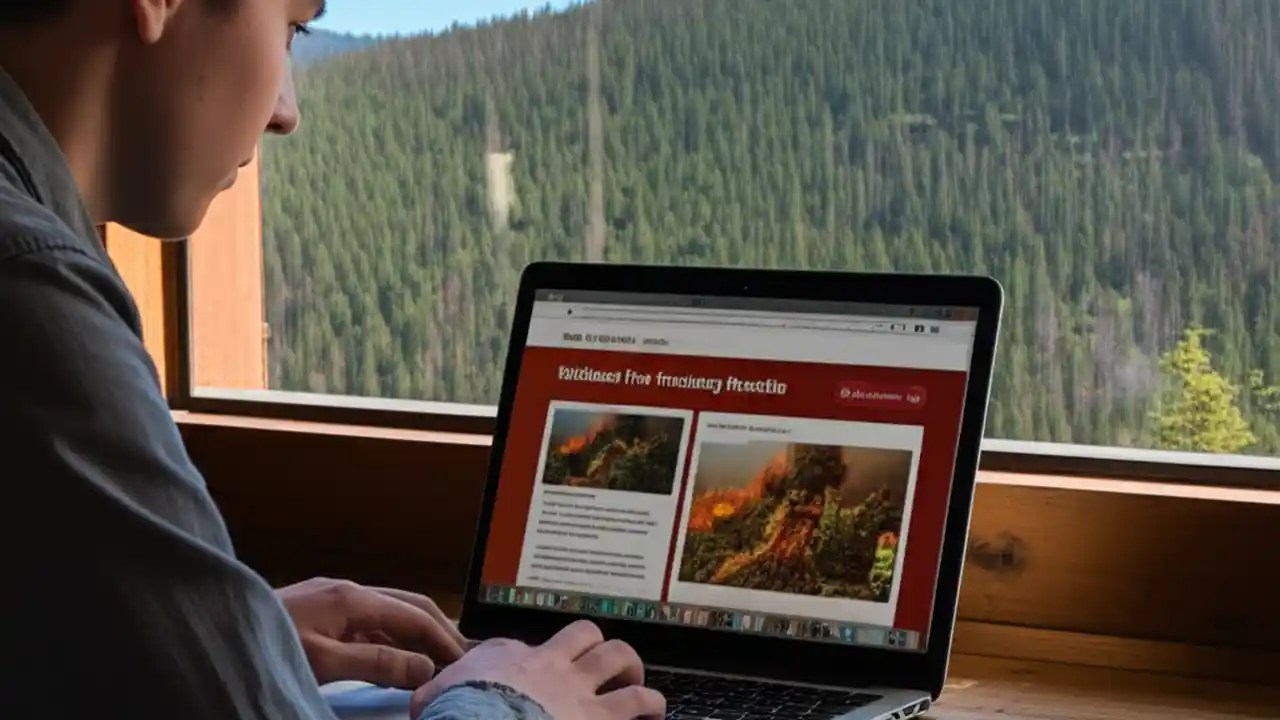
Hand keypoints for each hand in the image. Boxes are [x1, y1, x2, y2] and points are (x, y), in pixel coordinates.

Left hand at [277, 578, 467, 688]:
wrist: (212, 628)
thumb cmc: (266, 645)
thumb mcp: (324, 662)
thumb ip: (377, 664)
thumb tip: (424, 668)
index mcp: (353, 597)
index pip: (415, 614)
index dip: (443, 638)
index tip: (465, 661)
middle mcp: (348, 590)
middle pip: (408, 606)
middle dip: (437, 630)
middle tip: (460, 658)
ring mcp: (333, 598)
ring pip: (388, 614)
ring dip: (414, 636)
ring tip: (434, 662)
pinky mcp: (320, 611)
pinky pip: (368, 623)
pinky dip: (389, 640)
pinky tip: (394, 659)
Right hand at [410, 620, 664, 719]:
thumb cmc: (456, 717)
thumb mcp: (433, 700)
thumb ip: (435, 695)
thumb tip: (424, 702)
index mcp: (510, 659)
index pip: (531, 647)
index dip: (539, 661)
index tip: (541, 676)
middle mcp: (551, 665)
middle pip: (588, 638)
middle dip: (600, 652)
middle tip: (606, 673)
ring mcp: (579, 690)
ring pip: (622, 661)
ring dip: (634, 675)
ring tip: (641, 694)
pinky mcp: (601, 717)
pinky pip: (640, 704)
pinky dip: (651, 708)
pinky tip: (653, 716)